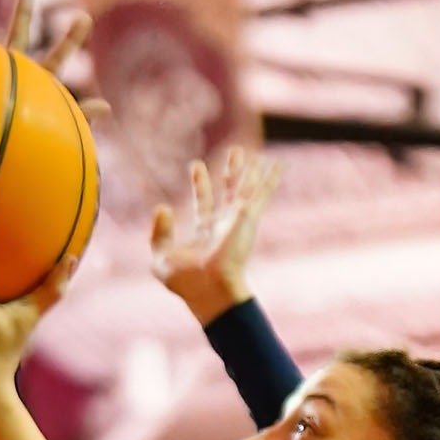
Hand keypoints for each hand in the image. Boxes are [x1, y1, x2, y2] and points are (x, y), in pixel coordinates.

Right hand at [0, 0, 110, 121]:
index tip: (84, 17)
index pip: (57, 57)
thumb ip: (79, 116)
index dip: (70, 38)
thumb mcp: (55, 132)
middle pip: (20, 36)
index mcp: (36, 82)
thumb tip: (108, 106)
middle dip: (22, 13)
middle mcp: (13, 73)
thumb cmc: (29, 150)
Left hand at [151, 147, 284, 323]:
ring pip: (247, 189)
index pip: (203, 202)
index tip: (197, 165)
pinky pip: (262, 193)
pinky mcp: (247, 217)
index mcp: (205, 232)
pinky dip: (272, 178)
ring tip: (254, 152)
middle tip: (234, 152)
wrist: (208, 288)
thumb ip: (159, 232)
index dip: (200, 184)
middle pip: (229, 191)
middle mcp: (224, 225)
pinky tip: (280, 164)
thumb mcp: (161, 256)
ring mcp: (238, 221)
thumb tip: (163, 207)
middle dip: (230, 172)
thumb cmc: (186, 280)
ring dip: (251, 170)